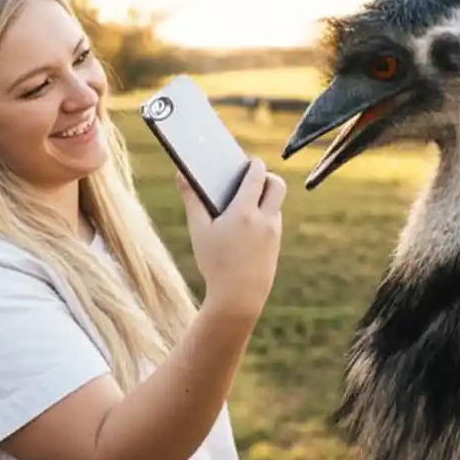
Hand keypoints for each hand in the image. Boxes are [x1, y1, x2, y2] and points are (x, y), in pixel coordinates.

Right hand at [177, 158, 285, 317]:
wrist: (238, 298)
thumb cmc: (215, 263)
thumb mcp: (199, 231)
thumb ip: (192, 200)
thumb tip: (181, 174)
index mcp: (245, 211)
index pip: (258, 174)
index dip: (254, 164)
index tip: (247, 162)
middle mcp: (265, 219)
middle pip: (278, 184)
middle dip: (268, 176)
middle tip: (252, 179)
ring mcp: (274, 233)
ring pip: (276, 204)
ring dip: (265, 198)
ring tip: (243, 203)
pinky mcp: (276, 245)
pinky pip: (274, 222)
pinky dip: (264, 216)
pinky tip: (246, 226)